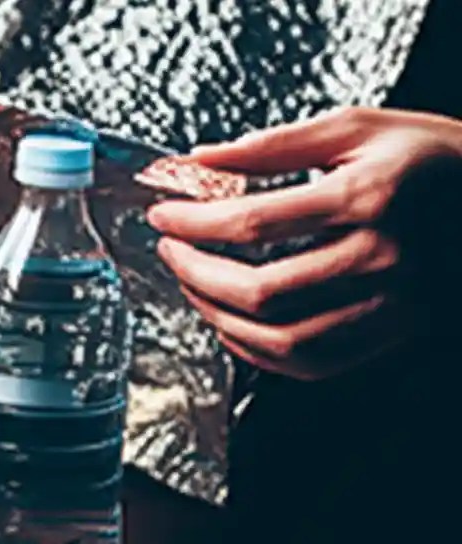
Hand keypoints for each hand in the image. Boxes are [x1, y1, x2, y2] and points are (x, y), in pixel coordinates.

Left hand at [148, 107, 461, 379]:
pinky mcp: (393, 332)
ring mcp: (390, 304)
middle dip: (195, 274)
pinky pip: (312, 363)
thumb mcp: (357, 128)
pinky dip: (260, 352)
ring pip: (282, 338)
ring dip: (219, 319)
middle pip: (260, 289)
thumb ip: (274, 144)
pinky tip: (234, 325)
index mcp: (368, 198)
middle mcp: (380, 257)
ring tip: (194, 287)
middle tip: (170, 251)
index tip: (162, 216)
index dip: (193, 222)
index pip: (254, 222)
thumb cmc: (433, 156)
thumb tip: (201, 158)